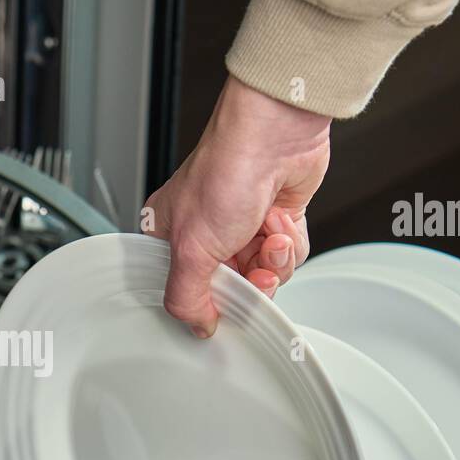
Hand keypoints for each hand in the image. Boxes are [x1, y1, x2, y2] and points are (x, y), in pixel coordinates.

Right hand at [143, 76, 330, 336]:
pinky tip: (280, 221)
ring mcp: (242, 226)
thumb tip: (197, 326)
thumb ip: (188, 296)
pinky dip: (289, 244)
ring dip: (273, 259)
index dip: (210, 301)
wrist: (275, 134)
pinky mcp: (275, 219)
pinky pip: (286, 256)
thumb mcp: (192, 248)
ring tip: (269, 234)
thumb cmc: (226, 171)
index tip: (223, 304)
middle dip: (252, 279)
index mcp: (170, 237)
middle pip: (232, 287)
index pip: (186, 290)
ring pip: (264, 274)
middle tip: (255, 267)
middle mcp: (205, 233)